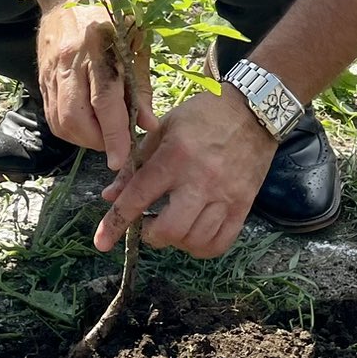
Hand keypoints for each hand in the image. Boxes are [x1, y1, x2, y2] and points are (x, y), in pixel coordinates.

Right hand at [35, 0, 154, 169]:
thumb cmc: (111, 20)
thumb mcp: (134, 45)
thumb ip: (141, 86)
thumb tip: (148, 125)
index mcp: (98, 48)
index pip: (104, 100)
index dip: (113, 134)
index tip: (122, 159)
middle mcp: (70, 61)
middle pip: (76, 117)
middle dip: (97, 141)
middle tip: (115, 144)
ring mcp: (51, 71)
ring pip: (60, 121)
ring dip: (82, 139)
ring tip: (102, 136)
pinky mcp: (41, 79)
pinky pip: (52, 116)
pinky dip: (69, 129)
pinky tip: (85, 125)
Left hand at [94, 87, 273, 259]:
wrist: (254, 110)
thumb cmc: (204, 115)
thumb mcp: (165, 129)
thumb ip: (137, 164)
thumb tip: (110, 196)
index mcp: (175, 157)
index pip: (139, 196)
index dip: (115, 223)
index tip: (101, 242)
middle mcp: (200, 179)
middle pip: (169, 229)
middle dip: (151, 235)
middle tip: (149, 224)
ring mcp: (225, 195)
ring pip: (194, 240)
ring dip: (176, 241)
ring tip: (173, 226)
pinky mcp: (243, 204)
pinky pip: (220, 243)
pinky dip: (202, 247)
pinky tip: (194, 235)